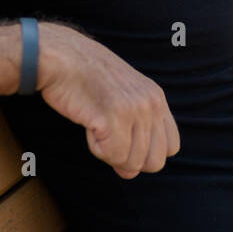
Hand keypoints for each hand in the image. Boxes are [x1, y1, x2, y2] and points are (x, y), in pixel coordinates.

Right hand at [34, 22, 180, 178]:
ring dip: (109, 153)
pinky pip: (113, 156)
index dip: (146, 153)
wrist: (61, 58)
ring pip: (132, 163)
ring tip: (97, 126)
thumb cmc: (86, 80)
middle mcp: (151, 104)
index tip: (124, 139)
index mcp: (157, 99)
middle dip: (130, 160)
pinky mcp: (114, 117)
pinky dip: (96, 149)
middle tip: (108, 138)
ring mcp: (134, 111)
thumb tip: (131, 173)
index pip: (171, 147)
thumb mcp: (123, 97)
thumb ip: (135, 131)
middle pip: (154, 162)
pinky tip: (89, 126)